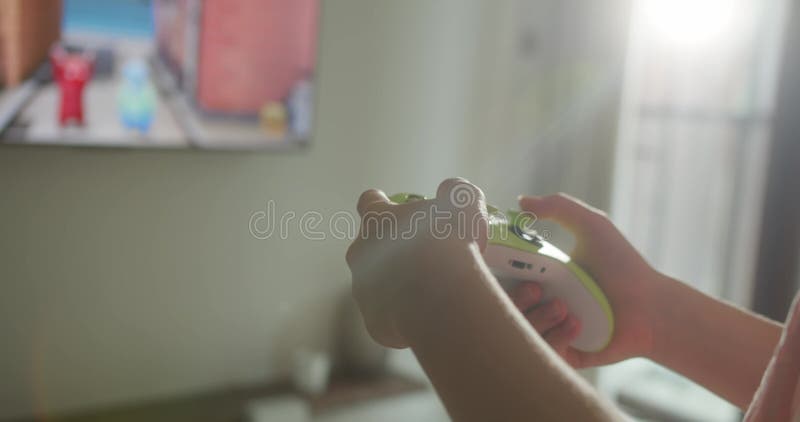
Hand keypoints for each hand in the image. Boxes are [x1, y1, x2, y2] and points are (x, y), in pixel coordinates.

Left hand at [346, 178, 488, 348]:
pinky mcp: (374, 323)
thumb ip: (454, 192)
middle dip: (391, 252)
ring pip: (378, 286)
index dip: (381, 205)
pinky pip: (389, 319)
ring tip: (431, 293)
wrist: (440, 297)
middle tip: (424, 258)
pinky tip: (428, 318)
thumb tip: (450, 192)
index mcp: (377, 220)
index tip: (393, 210)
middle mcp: (360, 254)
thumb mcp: (462, 201)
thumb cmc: (448, 241)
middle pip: (369, 248)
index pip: (369, 203)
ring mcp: (363, 291)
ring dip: (398, 287)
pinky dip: (406, 318)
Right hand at [511, 193, 660, 367]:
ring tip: (566, 309)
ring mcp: (551, 329)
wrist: (651, 308)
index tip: (496, 265)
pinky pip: (543, 351)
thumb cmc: (623, 265)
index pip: (503, 277)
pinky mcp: (564, 355)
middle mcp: (541, 303)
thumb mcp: (591, 226)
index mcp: (541, 275)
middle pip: (506, 306)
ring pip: (523, 329)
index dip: (494, 273)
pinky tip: (578, 326)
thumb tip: (519, 202)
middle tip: (538, 288)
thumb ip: (558, 206)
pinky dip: (555, 337)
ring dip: (539, 317)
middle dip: (518, 297)